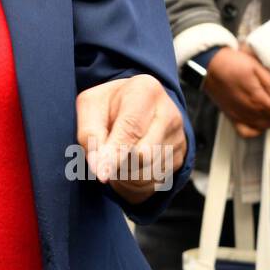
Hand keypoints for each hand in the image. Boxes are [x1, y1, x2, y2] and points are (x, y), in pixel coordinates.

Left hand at [76, 73, 187, 204]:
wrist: (136, 108)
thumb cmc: (110, 106)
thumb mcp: (91, 106)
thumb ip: (90, 133)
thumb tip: (98, 166)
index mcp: (146, 90)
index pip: (131, 128)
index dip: (115, 153)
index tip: (102, 173)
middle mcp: (168, 112)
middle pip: (143, 154)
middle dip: (119, 163)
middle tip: (103, 162)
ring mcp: (178, 136)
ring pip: (147, 171)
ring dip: (124, 172)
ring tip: (117, 153)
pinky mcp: (180, 156)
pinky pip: (154, 180)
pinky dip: (135, 178)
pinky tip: (130, 162)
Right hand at [202, 45, 269, 137]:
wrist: (207, 66)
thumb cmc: (230, 63)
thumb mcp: (254, 66)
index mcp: (257, 98)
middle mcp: (249, 110)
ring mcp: (240, 115)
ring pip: (263, 126)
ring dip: (269, 117)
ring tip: (267, 104)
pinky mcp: (231, 116)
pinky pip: (247, 132)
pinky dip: (254, 129)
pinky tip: (255, 118)